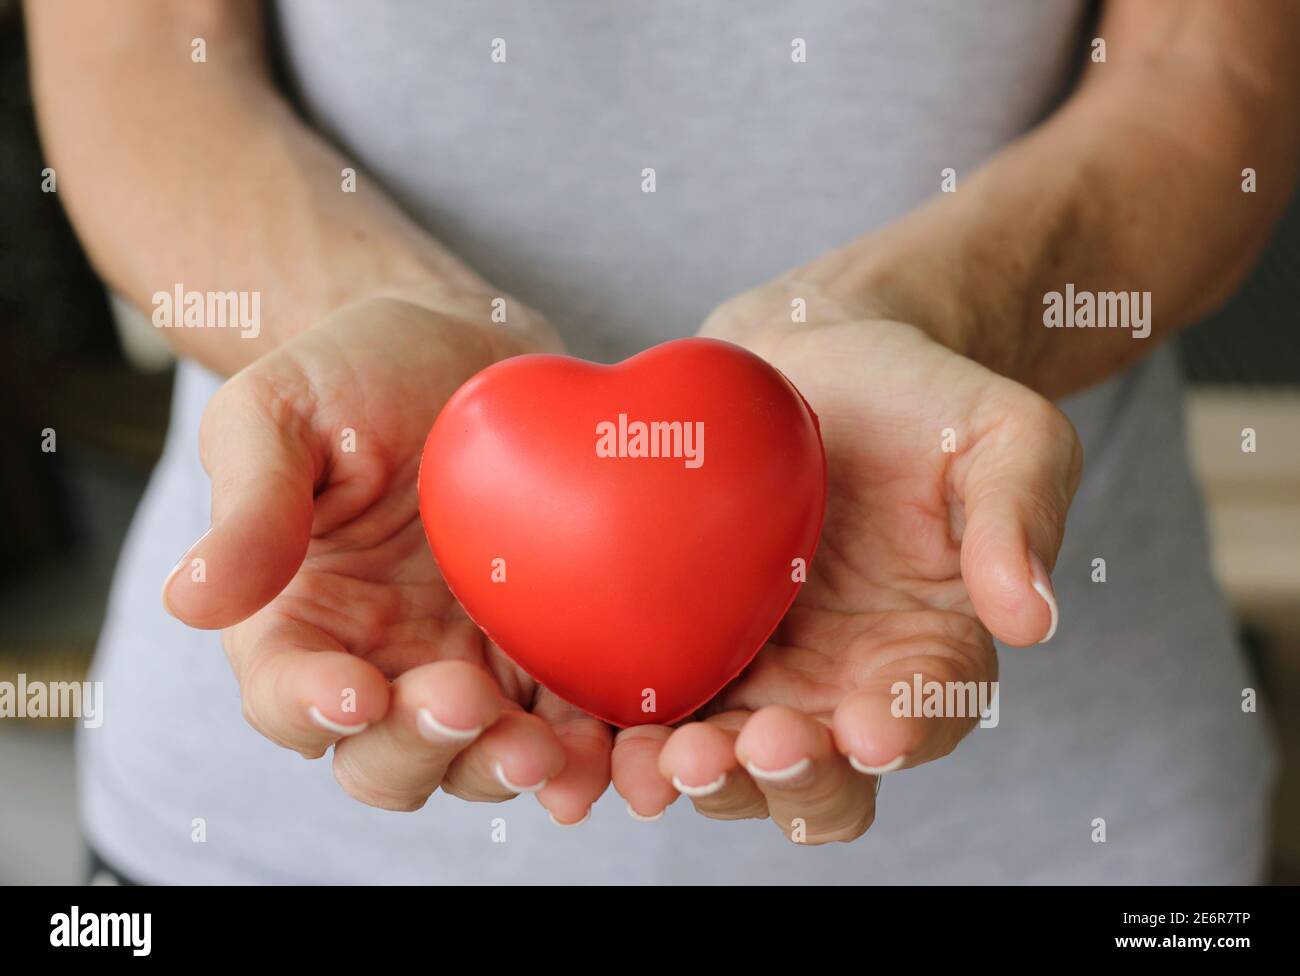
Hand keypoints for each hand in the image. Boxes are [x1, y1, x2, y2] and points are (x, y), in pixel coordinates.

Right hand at [162, 294, 609, 823]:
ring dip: (505, 767)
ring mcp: (463, 664)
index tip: (355, 690)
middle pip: (384, 757)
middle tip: (467, 702)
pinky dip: (579, 749)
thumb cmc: (353, 372)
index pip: (284, 696)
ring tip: (546, 749)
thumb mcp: (276, 413)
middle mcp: (376, 661)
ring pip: (474, 760)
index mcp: (296, 618)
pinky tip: (607, 744)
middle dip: (422, 747)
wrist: (463, 348)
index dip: (311, 708)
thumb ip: (247, 505)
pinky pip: (559, 723)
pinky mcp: (539, 653)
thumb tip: (187, 601)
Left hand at [611, 277, 1081, 841]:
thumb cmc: (919, 397)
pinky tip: (606, 738)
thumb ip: (1021, 517)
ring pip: (733, 769)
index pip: (927, 718)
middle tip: (755, 744)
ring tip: (666, 757)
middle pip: (824, 779)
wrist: (813, 359)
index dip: (901, 735)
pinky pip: (659, 714)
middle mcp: (844, 686)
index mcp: (930, 653)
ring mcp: (760, 676)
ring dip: (704, 779)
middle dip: (789, 780)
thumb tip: (1034, 619)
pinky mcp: (687, 649)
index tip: (871, 728)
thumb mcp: (1003, 433)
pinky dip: (632, 744)